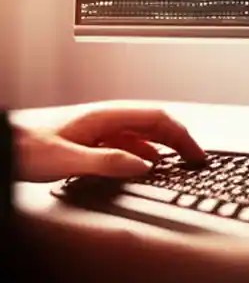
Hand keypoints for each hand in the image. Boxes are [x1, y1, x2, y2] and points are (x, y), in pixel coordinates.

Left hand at [13, 106, 206, 181]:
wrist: (3, 147)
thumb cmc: (25, 148)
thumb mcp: (69, 159)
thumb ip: (109, 162)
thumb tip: (144, 165)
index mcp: (104, 116)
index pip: (157, 118)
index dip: (181, 135)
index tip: (195, 152)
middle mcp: (103, 119)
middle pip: (152, 123)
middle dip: (177, 139)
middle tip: (194, 157)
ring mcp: (96, 128)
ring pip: (139, 133)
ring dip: (161, 147)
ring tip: (173, 163)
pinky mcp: (88, 140)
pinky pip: (125, 143)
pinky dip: (141, 153)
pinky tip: (140, 165)